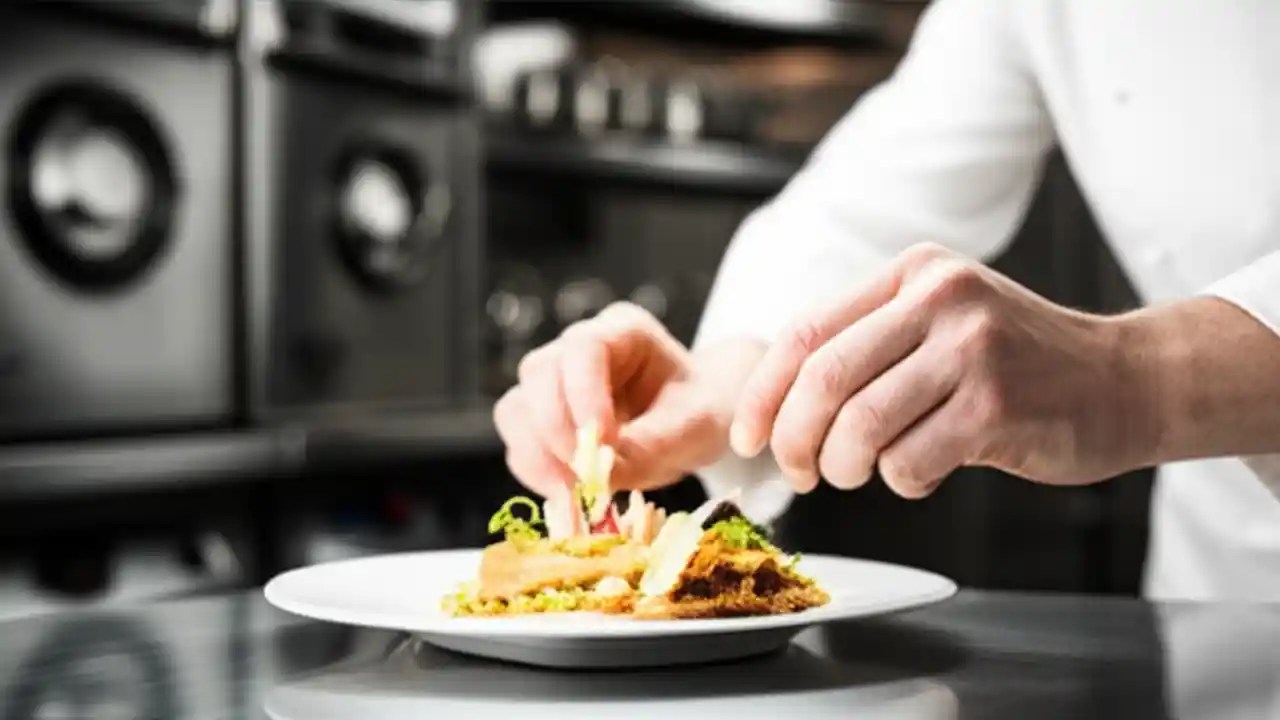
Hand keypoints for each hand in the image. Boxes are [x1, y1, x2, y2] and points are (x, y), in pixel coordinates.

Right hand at [494, 302, 750, 494]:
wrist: (692, 424)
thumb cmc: (699, 412)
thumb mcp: (695, 427)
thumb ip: (655, 444)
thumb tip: (602, 472)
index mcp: (624, 331)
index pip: (584, 348)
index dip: (583, 394)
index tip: (602, 442)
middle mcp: (578, 348)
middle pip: (538, 373)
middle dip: (556, 429)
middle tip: (586, 475)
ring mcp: (554, 382)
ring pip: (517, 408)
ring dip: (538, 456)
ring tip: (575, 492)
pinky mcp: (541, 420)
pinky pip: (519, 443)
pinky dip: (537, 472)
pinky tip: (569, 494)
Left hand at [729, 243, 1156, 497]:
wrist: (1123, 381)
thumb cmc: (1015, 364)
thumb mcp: (941, 322)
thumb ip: (869, 343)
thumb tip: (777, 402)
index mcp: (914, 273)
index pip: (807, 330)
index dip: (763, 391)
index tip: (748, 435)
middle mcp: (942, 298)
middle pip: (824, 376)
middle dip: (793, 437)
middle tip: (795, 470)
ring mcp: (974, 350)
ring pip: (862, 423)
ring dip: (843, 466)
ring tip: (855, 473)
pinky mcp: (999, 406)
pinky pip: (910, 461)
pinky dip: (900, 481)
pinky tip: (920, 473)